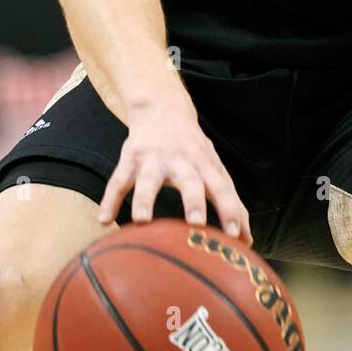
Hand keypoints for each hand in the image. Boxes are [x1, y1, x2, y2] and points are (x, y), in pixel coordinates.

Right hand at [98, 92, 251, 242]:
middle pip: (190, 181)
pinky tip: (105, 220)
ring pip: (148, 180)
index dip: (231, 210)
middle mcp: (182, 161)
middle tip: (197, 225)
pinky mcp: (130, 158)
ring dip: (145, 200)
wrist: (162, 107)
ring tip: (141, 222)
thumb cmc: (194, 150)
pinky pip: (118, 180)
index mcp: (206, 165)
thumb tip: (247, 243)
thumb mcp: (214, 168)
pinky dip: (110, 199)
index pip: (223, 188)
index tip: (237, 236)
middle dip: (194, 202)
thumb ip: (230, 203)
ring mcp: (154, 159)